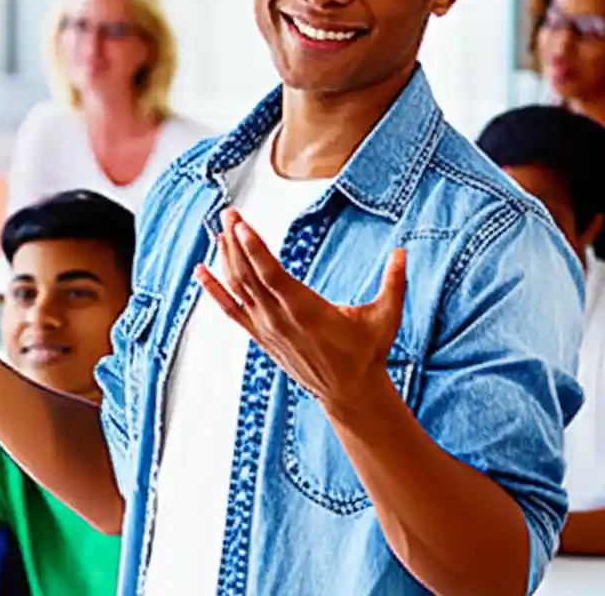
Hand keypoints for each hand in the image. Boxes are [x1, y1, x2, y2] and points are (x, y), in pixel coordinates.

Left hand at [194, 209, 406, 412]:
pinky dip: (214, 290)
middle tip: (229, 212)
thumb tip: (403, 251)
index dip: (253, 249)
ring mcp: (267, 328)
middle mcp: (280, 319)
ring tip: (219, 230)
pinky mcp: (261, 336)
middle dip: (236, 242)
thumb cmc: (367, 352)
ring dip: (226, 258)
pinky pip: (231, 310)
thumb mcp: (386, 316)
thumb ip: (394, 282)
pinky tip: (201, 271)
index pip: (271, 275)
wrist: (348, 393)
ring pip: (238, 289)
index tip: (240, 225)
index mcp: (307, 310)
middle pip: (249, 275)